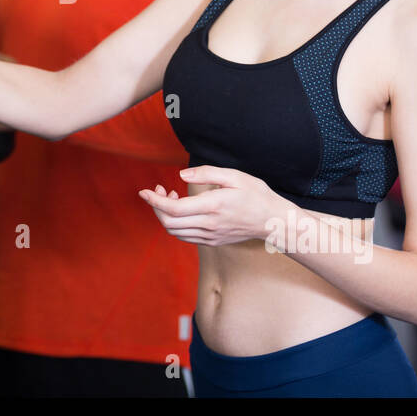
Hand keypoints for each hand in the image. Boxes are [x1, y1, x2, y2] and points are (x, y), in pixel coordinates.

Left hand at [138, 165, 283, 246]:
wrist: (273, 221)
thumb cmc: (256, 194)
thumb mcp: (234, 176)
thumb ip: (206, 173)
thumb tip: (181, 175)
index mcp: (213, 206)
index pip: (174, 209)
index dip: (154, 201)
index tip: (144, 191)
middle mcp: (209, 224)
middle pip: (169, 223)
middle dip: (156, 206)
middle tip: (159, 189)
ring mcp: (210, 236)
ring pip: (175, 232)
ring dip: (165, 215)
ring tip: (171, 197)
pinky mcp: (213, 241)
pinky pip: (185, 237)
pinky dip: (175, 224)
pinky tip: (182, 210)